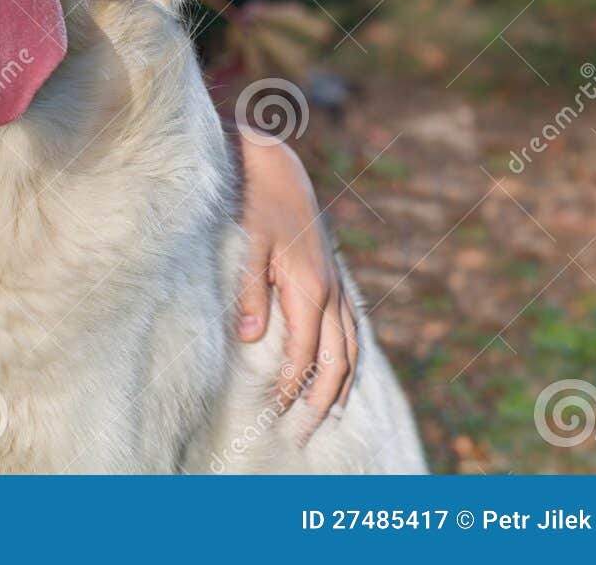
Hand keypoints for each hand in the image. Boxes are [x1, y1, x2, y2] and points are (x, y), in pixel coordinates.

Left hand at [233, 133, 357, 429]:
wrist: (272, 163)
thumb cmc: (253, 200)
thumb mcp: (245, 242)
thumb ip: (249, 290)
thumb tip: (251, 338)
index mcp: (309, 285)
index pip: (305, 353)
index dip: (292, 387)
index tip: (275, 414)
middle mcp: (330, 288)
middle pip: (336, 359)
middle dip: (320, 399)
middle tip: (302, 432)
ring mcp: (336, 282)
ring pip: (351, 346)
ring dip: (340, 384)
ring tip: (327, 416)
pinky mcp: (332, 274)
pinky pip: (350, 326)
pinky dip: (348, 355)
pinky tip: (339, 370)